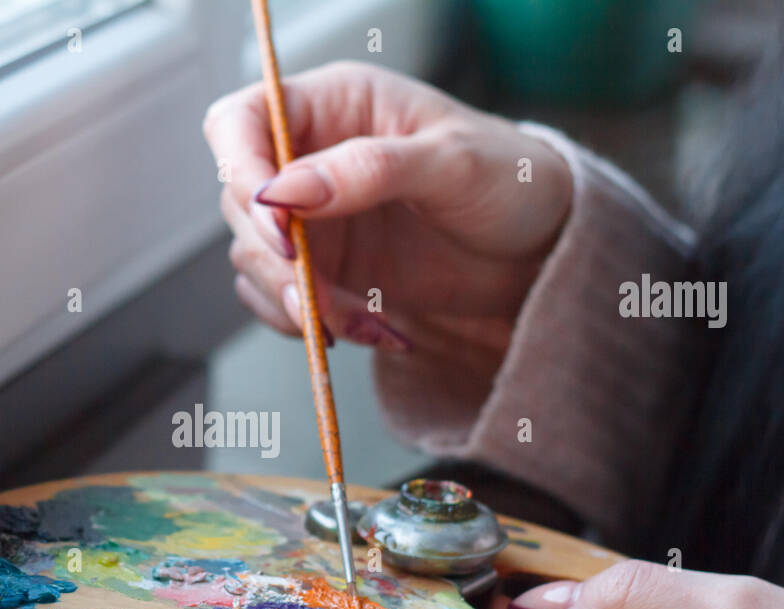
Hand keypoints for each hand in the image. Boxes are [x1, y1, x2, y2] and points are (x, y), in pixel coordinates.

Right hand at [202, 60, 571, 352]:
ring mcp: (314, 219)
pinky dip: (309, 323)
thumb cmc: (512, 181)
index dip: (241, 172)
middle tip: (315, 297)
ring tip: (363, 322)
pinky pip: (281, 299)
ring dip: (297, 301)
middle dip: (275, 260)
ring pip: (256, 260)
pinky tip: (363, 328)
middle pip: (241, 204)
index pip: (242, 123)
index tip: (277, 229)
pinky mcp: (326, 269)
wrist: (542, 249)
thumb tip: (287, 191)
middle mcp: (311, 159)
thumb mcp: (451, 163)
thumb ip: (369, 170)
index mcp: (335, 105)